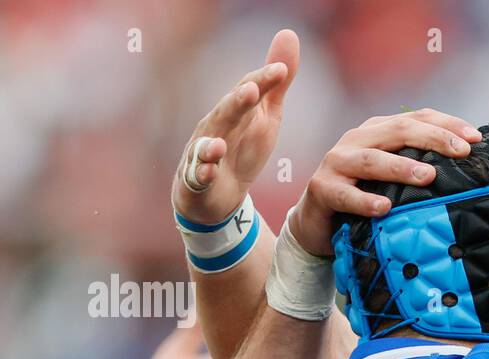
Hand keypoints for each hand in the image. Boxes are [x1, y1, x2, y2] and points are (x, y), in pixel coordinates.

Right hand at [171, 29, 298, 224]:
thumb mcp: (266, 116)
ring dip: (212, 145)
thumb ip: (276, 84)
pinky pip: (200, 175)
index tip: (282, 70)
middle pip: (226, 112)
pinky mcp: (199, 179)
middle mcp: (216, 127)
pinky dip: (204, 173)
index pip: (249, 91)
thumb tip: (289, 34)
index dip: (264, 81)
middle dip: (237, 102)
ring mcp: (204, 153)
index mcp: (235, 111)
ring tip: (220, 145)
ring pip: (206, 146)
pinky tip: (209, 172)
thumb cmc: (242, 147)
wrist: (217, 194)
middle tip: (251, 91)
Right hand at [288, 109, 482, 255]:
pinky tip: (384, 208)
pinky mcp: (323, 189)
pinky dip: (365, 201)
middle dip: (433, 139)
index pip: (416, 119)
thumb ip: (421, 168)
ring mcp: (338, 162)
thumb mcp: (394, 178)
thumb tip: (468, 171)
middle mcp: (358, 140)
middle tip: (461, 152)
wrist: (316, 221)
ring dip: (401, 167)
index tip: (476, 138)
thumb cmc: (365, 196)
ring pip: (372, 160)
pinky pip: (345, 195)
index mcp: (379, 132)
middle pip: (398, 131)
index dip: (446, 125)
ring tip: (428, 177)